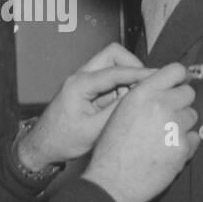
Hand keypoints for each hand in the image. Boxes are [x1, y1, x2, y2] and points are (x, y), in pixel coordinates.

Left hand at [15, 43, 153, 169]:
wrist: (43, 146)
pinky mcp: (88, 89)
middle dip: (133, 66)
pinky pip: (110, 80)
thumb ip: (117, 112)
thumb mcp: (93, 130)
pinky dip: (121, 88)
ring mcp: (84, 81)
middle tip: (147, 84)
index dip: (140, 73)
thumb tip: (140, 98)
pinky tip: (126, 105)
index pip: (116, 70)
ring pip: (113, 66)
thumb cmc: (61, 140)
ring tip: (136, 99)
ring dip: (127, 79)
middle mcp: (81, 76)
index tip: (158, 77)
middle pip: (113, 55)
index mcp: (79, 84)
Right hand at [81, 62, 198, 201]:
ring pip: (192, 116)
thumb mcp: (120, 112)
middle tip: (168, 116)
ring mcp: (175, 127)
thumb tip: (165, 89)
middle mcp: (161, 105)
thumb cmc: (111, 148)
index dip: (179, 78)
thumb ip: (144, 97)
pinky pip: (194, 138)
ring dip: (182, 124)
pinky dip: (184, 144)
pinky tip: (167, 151)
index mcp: (143, 93)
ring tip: (162, 137)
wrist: (112, 182)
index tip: (178, 85)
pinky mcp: (183, 147)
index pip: (176, 70)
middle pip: (188, 93)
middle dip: (180, 103)